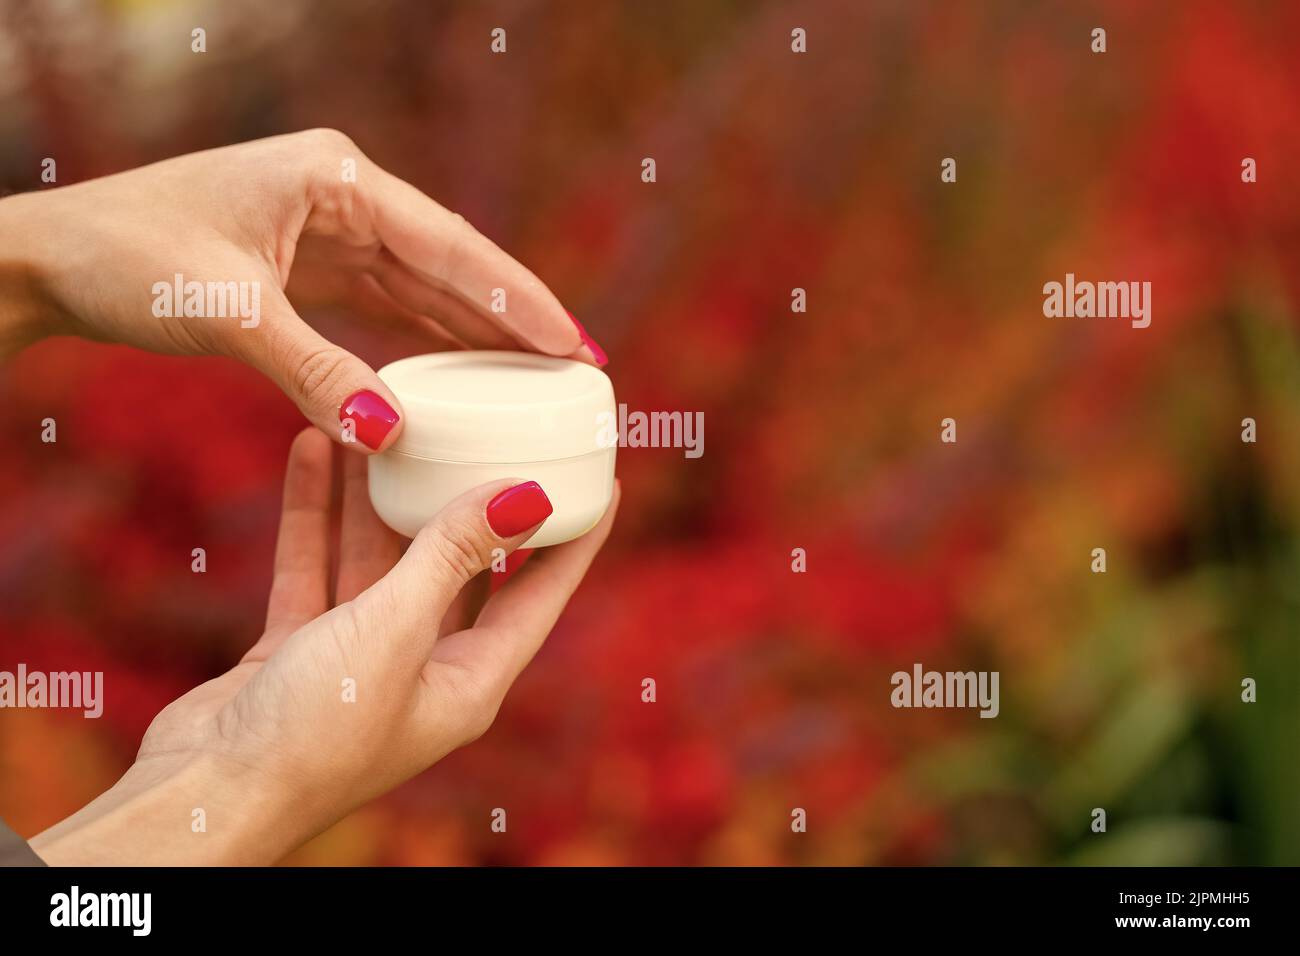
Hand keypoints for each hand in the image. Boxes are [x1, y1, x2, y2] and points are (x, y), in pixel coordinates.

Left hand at [0, 129, 604, 450]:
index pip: (451, 246)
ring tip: (547, 378)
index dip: (521, 301)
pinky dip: (434, 342)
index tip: (577, 346)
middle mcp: (346, 196)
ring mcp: (333, 229)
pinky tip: (472, 374)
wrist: (49, 259)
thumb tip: (391, 435)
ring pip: (430, 289)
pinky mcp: (315, 266)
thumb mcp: (228, 312)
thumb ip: (315, 371)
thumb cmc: (128, 259)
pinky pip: (392, 308)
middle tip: (586, 370)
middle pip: (455, 266)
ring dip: (484, 334)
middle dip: (519, 318)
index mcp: (337, 178)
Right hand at [30, 428, 618, 863]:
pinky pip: (316, 567)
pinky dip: (314, 516)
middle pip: (461, 568)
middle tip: (484, 432)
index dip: (571, 539)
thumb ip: (452, 556)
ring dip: (377, 497)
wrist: (203, 793)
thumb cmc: (315, 731)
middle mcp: (424, 669)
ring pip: (381, 559)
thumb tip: (527, 495)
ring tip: (383, 423)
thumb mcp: (395, 630)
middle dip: (465, 499)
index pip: (540, 596)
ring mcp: (362, 660)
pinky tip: (313, 452)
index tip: (598, 481)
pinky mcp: (301, 650)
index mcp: (470, 681)